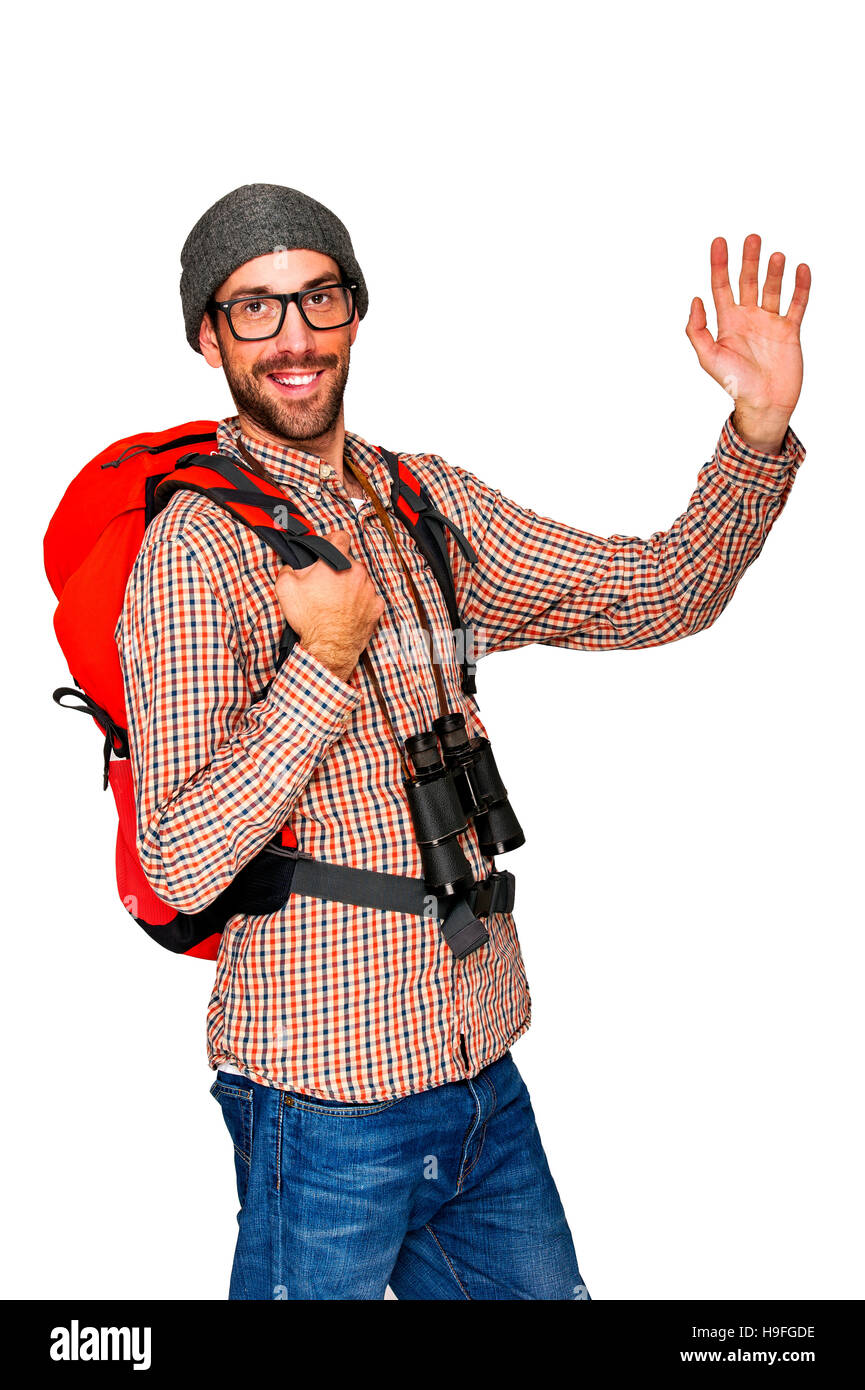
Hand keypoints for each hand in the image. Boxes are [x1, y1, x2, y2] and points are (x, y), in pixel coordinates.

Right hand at [275, 530, 385, 682]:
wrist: (328, 649)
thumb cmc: (310, 619)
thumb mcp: (286, 587)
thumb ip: (291, 566)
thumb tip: (295, 562)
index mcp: (337, 562)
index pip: (340, 536)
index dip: (331, 540)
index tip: (327, 548)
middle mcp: (357, 572)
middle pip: (349, 561)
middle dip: (337, 569)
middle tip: (324, 584)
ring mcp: (369, 590)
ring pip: (360, 579)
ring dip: (349, 585)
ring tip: (335, 602)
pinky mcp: (376, 607)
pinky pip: (369, 598)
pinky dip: (360, 602)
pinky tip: (347, 611)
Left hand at [686, 234, 810, 453]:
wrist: (764, 404)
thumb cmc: (734, 384)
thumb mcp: (708, 358)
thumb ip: (698, 330)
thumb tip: (695, 299)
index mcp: (727, 322)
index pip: (721, 286)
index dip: (719, 264)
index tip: (719, 241)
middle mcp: (748, 318)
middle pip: (748, 281)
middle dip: (749, 259)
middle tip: (752, 238)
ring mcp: (770, 323)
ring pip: (773, 289)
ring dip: (774, 272)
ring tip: (776, 256)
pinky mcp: (790, 331)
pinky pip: (796, 304)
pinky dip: (800, 287)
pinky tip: (800, 270)